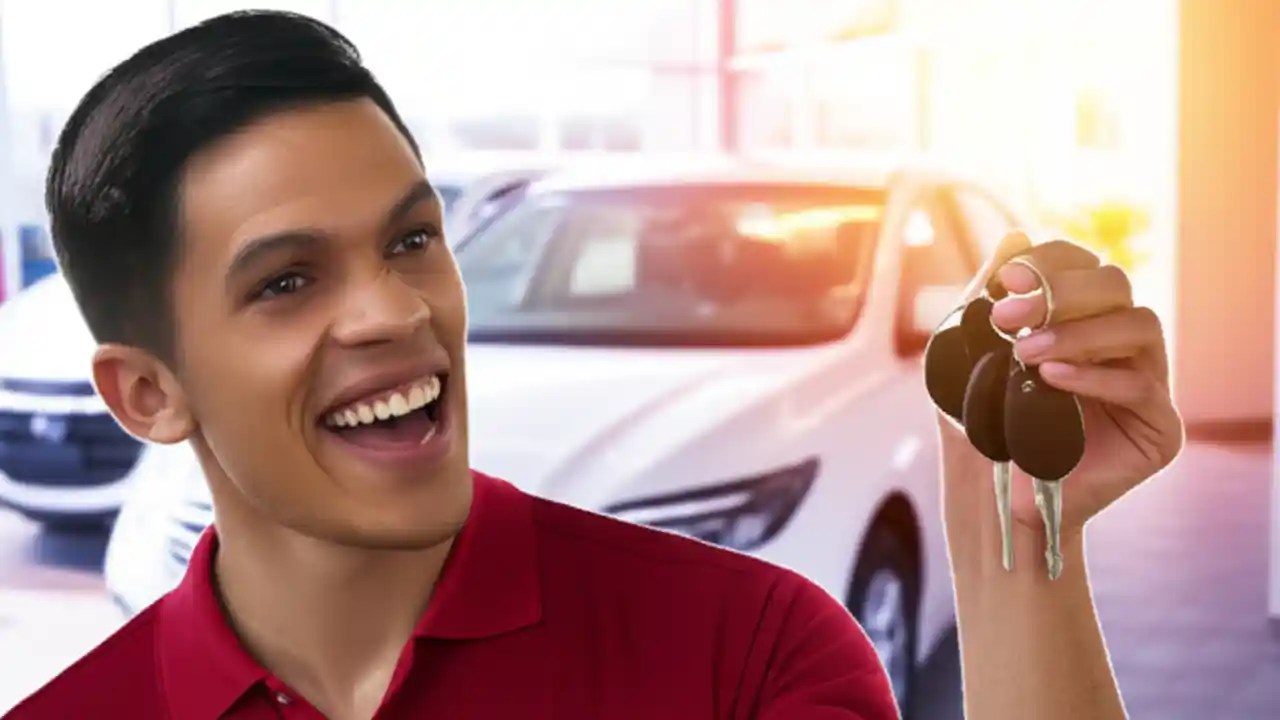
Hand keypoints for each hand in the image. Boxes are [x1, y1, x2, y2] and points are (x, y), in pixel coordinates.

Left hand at [940, 232, 1184, 533]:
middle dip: (1060, 294)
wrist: (994, 495)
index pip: (1086, 266)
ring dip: (1079, 332)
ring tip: (1027, 353)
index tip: (1008, 278)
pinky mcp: (1158, 429)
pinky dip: (1094, 377)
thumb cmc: (983, 423)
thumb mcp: (970, 354)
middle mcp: (1122, 345)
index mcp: (1085, 320)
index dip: (1051, 264)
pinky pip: (1142, 386)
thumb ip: (990, 295)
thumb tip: (1013, 236)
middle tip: (1008, 317)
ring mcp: (1147, 384)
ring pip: (1140, 326)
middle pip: (1117, 285)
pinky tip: (1051, 380)